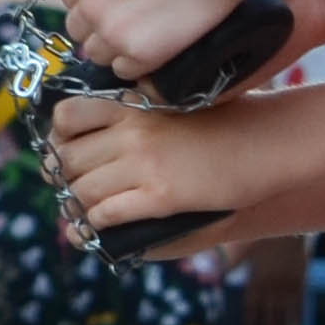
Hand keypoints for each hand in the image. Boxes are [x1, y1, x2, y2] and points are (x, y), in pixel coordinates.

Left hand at [41, 91, 237, 249]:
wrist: (266, 142)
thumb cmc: (227, 122)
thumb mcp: (174, 101)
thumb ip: (137, 109)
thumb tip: (103, 129)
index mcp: (132, 104)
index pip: (67, 115)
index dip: (58, 137)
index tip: (66, 148)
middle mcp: (132, 132)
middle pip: (68, 158)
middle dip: (63, 176)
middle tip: (73, 185)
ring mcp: (145, 164)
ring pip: (82, 190)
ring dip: (79, 204)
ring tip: (88, 209)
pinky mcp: (161, 196)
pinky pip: (107, 213)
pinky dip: (98, 222)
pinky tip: (105, 223)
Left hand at [48, 0, 251, 89]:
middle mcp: (92, 7)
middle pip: (79, 27)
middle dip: (97, 20)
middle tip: (128, 8)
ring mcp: (117, 34)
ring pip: (98, 52)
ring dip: (111, 44)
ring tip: (138, 30)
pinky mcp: (145, 55)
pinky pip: (125, 71)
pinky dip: (134, 62)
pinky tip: (149, 46)